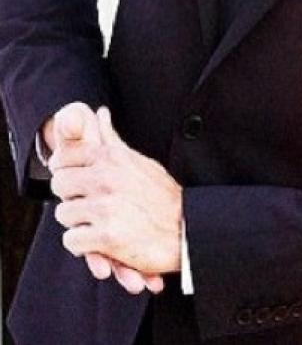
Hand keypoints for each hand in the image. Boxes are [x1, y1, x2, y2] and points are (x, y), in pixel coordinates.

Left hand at [48, 104, 168, 291]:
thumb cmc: (162, 195)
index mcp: (112, 158)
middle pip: (59, 184)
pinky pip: (72, 240)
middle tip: (86, 203)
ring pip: (64, 213)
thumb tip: (99, 112)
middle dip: (70, 196)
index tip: (74, 181)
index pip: (65, 156)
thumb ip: (112, 139)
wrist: (185, 228)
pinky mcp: (107, 236)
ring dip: (77, 221)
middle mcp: (107, 178)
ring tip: (96, 222)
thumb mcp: (139, 160)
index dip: (66, 169)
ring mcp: (106, 207)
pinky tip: (99, 240)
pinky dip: (83, 244)